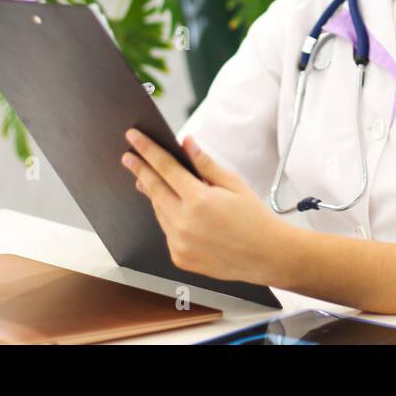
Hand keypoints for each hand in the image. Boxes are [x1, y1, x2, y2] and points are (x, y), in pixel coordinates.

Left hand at [121, 128, 290, 285]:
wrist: (267, 255)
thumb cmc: (254, 217)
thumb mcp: (233, 183)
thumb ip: (205, 163)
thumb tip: (186, 143)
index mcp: (199, 201)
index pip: (165, 168)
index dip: (147, 150)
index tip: (133, 138)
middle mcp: (184, 224)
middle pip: (154, 189)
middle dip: (140, 170)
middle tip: (128, 157)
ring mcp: (179, 244)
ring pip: (159, 211)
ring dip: (155, 194)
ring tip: (150, 180)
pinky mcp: (179, 257)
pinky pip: (166, 231)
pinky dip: (168, 218)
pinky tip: (177, 210)